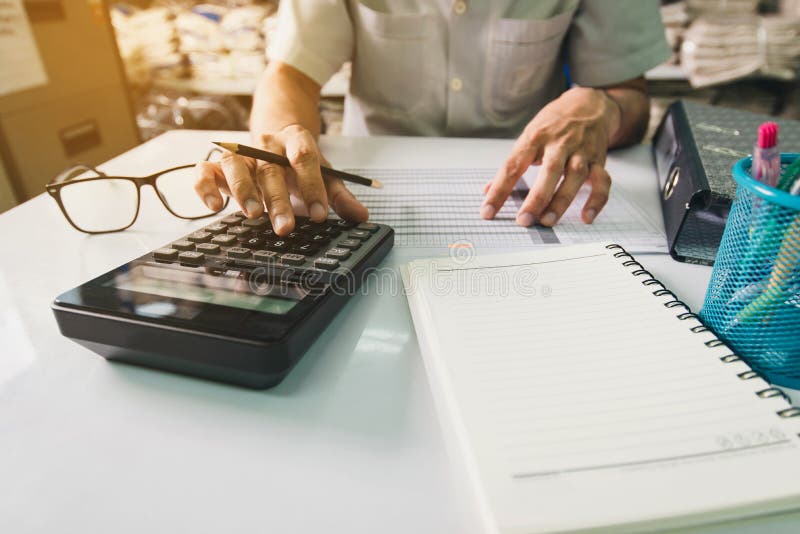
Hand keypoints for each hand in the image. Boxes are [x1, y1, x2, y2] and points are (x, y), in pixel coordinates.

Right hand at [193, 124, 367, 234]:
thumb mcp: (324, 173)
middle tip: (285, 227)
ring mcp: (239, 152)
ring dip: (242, 190)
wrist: (275, 129)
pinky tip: (214, 207)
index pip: (304, 158)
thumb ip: (339, 195)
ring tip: (252, 215)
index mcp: (295, 140)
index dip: (312, 187)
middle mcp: (264, 143)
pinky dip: (205, 187)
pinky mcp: (218, 164)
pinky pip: (204, 170)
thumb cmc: (299, 160)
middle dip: (277, 200)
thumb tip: (361, 216)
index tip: (319, 215)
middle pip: (269, 168)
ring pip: (235, 164)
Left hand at [481, 87, 619, 226]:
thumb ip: (512, 165)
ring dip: (561, 201)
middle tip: (524, 220)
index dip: (498, 190)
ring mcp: (581, 151)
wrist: (588, 104)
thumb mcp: (528, 137)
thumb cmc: (553, 124)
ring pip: (575, 176)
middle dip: (537, 198)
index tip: (487, 212)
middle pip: (549, 170)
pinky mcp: (598, 160)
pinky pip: (602, 182)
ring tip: (548, 221)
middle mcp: (559, 143)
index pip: (512, 166)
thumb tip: (488, 190)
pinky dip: (596, 201)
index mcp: (535, 138)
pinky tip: (586, 217)